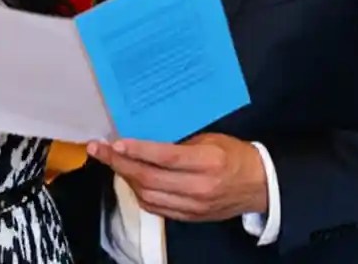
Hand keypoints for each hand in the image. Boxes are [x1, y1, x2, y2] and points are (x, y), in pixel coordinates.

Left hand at [86, 133, 266, 221]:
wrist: (258, 186)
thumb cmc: (234, 155)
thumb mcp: (210, 139)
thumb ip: (180, 143)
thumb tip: (146, 139)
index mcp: (207, 162)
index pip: (165, 158)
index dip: (138, 151)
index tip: (115, 142)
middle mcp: (198, 187)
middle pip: (149, 179)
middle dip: (119, 163)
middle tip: (99, 149)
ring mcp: (192, 205)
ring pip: (147, 195)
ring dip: (124, 177)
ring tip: (110, 160)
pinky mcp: (189, 217)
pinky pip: (155, 207)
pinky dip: (138, 192)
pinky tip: (128, 178)